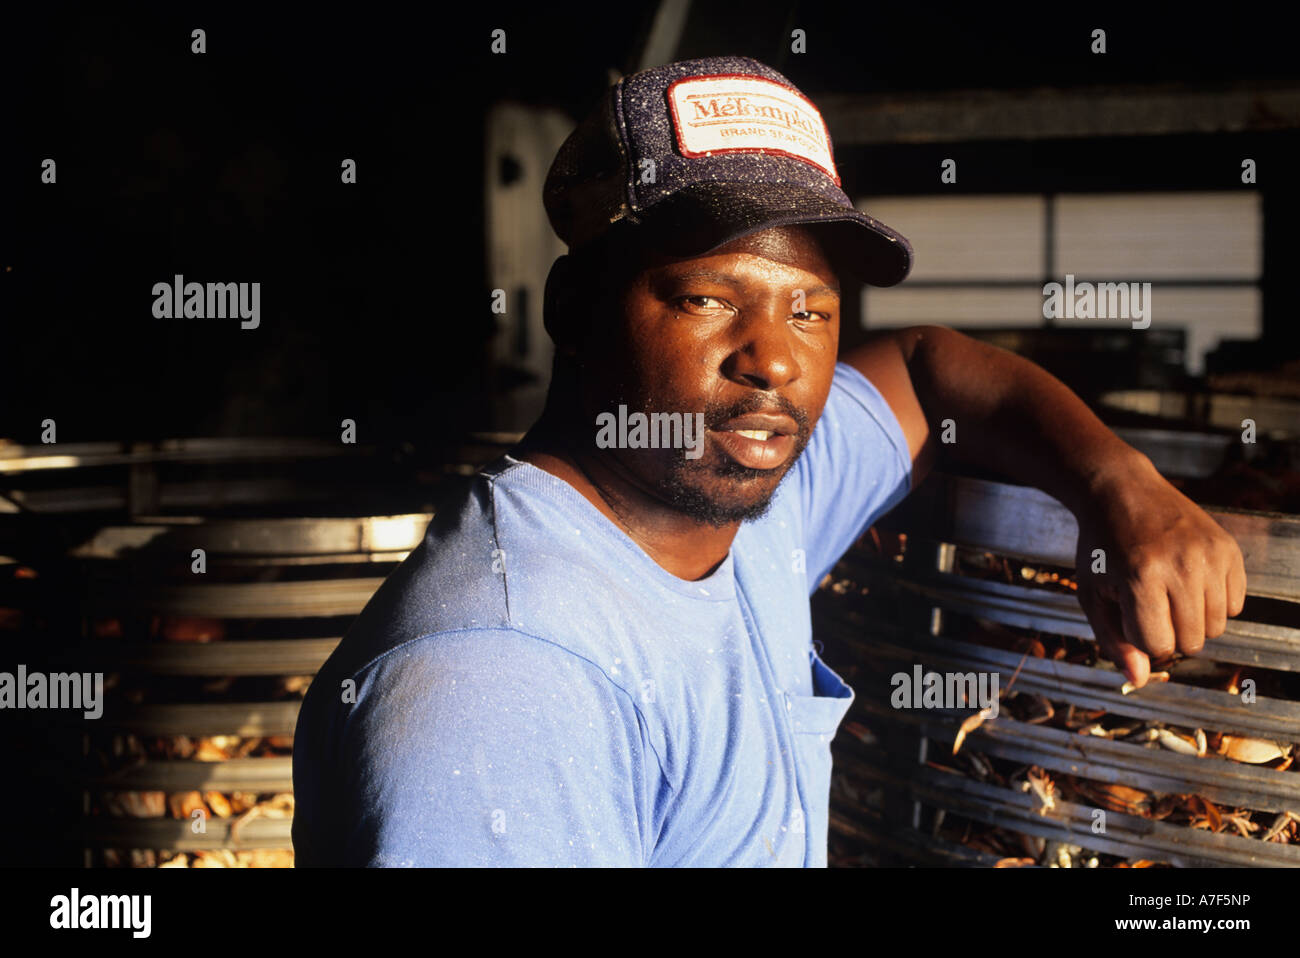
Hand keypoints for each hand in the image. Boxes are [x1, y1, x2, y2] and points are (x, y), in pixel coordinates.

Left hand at [1073, 455, 1246, 688]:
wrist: (1121, 492)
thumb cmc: (1101, 547)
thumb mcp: (1092, 594)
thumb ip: (1113, 641)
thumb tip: (1138, 680)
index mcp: (1140, 579)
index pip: (1158, 646)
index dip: (1142, 638)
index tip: (1130, 616)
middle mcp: (1180, 567)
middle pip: (1193, 642)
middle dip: (1169, 632)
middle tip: (1150, 603)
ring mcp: (1209, 556)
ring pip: (1217, 627)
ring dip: (1192, 620)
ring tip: (1169, 590)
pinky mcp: (1228, 548)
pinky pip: (1235, 604)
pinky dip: (1214, 602)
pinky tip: (1190, 580)